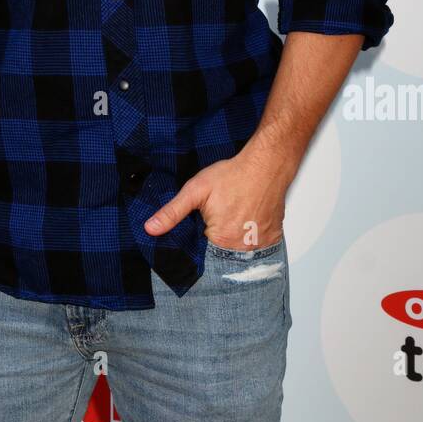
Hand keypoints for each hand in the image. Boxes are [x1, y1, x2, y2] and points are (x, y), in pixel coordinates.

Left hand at [143, 155, 286, 249]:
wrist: (266, 165)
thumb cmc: (232, 176)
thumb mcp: (195, 190)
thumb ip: (172, 212)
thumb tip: (150, 229)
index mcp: (221, 241)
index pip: (202, 256)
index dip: (198, 243)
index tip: (200, 228)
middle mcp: (242, 249)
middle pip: (222, 256)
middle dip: (216, 243)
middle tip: (219, 218)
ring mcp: (260, 246)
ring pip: (240, 253)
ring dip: (234, 242)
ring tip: (233, 219)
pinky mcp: (272, 239)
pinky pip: (257, 248)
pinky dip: (250, 239)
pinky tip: (247, 222)